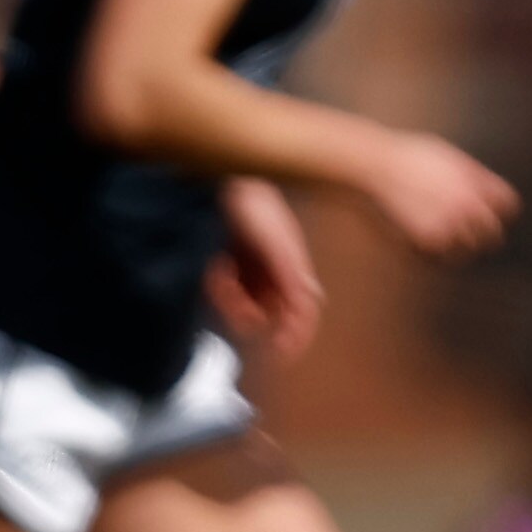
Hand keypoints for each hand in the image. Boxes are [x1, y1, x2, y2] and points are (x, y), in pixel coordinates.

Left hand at [207, 176, 324, 360]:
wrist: (226, 179)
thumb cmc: (255, 206)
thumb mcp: (277, 243)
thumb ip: (294, 275)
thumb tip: (313, 304)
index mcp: (293, 266)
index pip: (305, 309)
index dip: (298, 333)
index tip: (282, 352)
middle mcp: (277, 267)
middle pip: (271, 309)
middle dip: (254, 314)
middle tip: (237, 313)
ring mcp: (256, 263)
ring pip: (248, 299)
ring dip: (234, 300)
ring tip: (221, 282)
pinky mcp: (235, 257)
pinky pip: (231, 284)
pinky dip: (223, 284)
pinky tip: (218, 269)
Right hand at [357, 130, 518, 259]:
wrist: (376, 165)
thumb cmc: (409, 156)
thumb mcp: (451, 158)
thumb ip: (475, 176)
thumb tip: (491, 193)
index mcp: (478, 183)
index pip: (509, 206)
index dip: (500, 210)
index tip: (490, 214)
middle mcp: (470, 206)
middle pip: (493, 234)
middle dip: (483, 234)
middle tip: (465, 234)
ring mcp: (450, 225)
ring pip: (468, 250)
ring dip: (458, 247)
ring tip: (440, 238)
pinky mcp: (428, 239)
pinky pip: (441, 257)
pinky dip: (434, 254)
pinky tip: (421, 241)